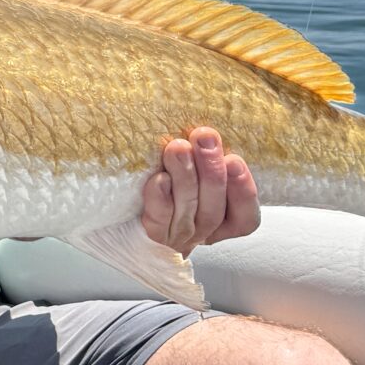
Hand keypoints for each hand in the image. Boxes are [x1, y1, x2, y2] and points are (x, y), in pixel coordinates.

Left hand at [140, 128, 258, 255]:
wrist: (120, 221)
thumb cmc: (168, 184)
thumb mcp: (196, 174)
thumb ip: (209, 156)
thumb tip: (211, 128)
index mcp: (220, 220)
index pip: (245, 218)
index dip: (243, 192)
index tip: (234, 160)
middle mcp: (201, 231)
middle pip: (214, 209)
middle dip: (211, 170)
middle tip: (204, 137)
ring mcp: (176, 236)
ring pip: (189, 210)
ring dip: (186, 176)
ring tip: (178, 147)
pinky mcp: (150, 236)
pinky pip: (159, 218)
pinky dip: (160, 198)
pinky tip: (159, 177)